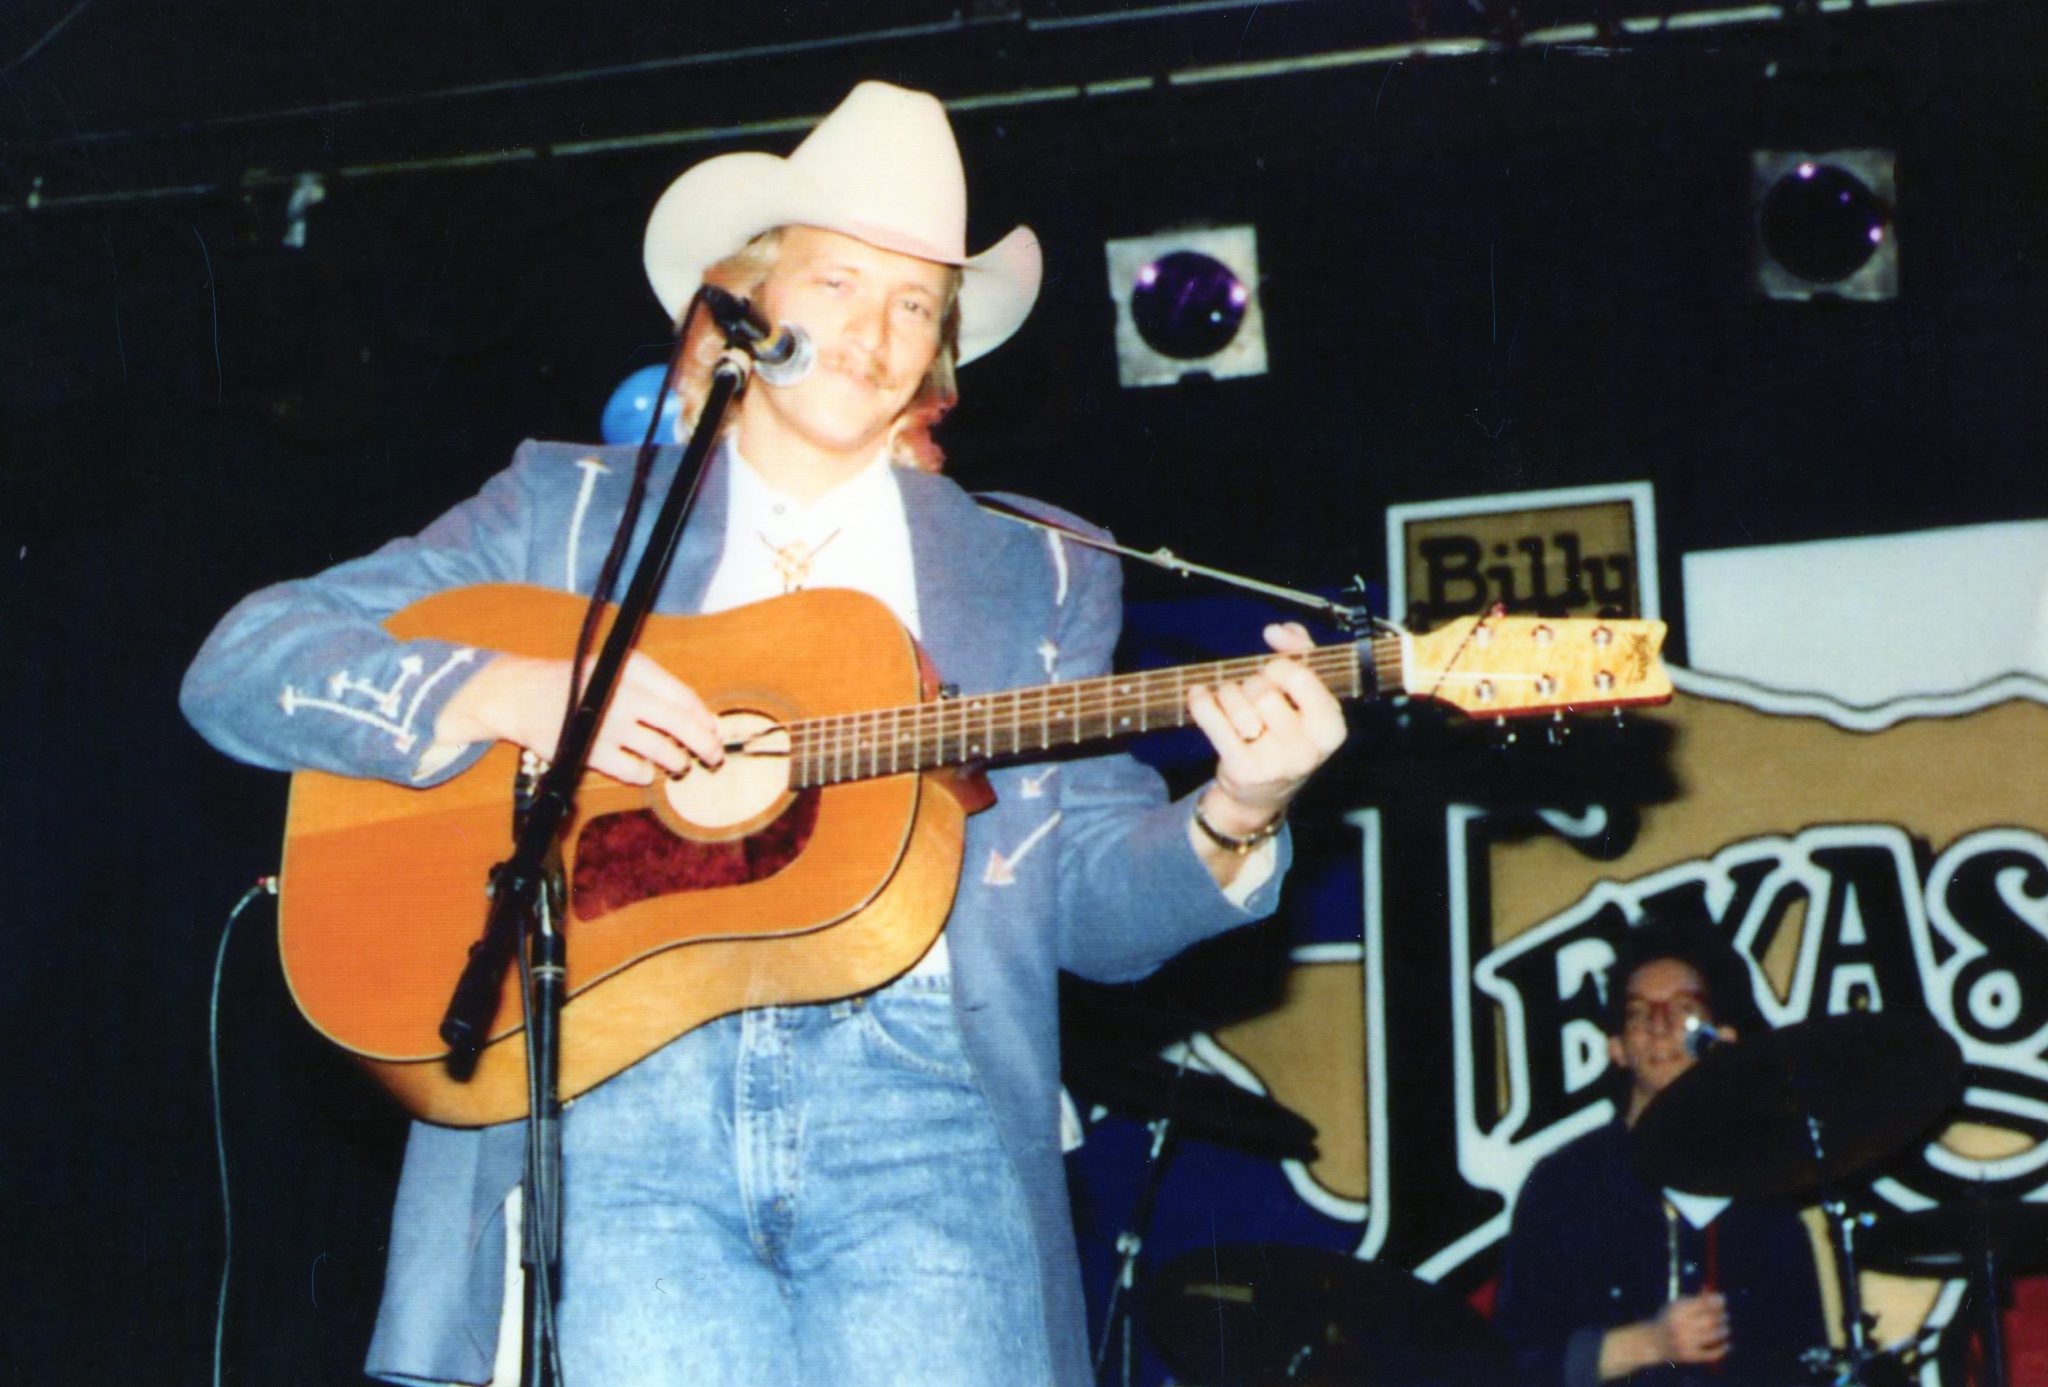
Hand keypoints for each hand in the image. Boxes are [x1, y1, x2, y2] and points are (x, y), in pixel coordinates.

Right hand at [433, 651, 723, 784]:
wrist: (522, 694)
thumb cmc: (581, 684)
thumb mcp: (618, 670)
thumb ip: (659, 690)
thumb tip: (705, 721)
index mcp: (633, 669)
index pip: (684, 697)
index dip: (705, 719)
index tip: (714, 732)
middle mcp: (623, 694)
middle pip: (681, 724)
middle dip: (705, 745)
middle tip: (714, 758)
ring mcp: (607, 724)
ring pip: (662, 751)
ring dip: (677, 763)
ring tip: (678, 765)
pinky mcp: (591, 751)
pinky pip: (634, 771)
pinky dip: (645, 774)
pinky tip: (644, 770)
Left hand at [1185, 622, 1347, 835]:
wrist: (1263, 795)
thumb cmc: (1286, 734)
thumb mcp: (1306, 699)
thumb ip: (1301, 654)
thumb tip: (1279, 630)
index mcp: (1331, 728)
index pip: (1301, 677)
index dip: (1280, 666)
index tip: (1273, 670)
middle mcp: (1308, 750)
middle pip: (1265, 689)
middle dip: (1251, 683)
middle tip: (1251, 695)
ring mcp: (1275, 764)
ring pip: (1237, 701)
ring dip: (1227, 693)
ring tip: (1232, 705)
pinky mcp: (1243, 771)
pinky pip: (1213, 720)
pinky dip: (1201, 701)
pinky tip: (1198, 695)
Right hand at [1653, 1292, 1730, 1364]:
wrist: (1652, 1342)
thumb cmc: (1669, 1320)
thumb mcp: (1677, 1306)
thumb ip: (1696, 1300)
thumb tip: (1719, 1297)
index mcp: (1677, 1310)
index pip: (1702, 1304)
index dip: (1715, 1301)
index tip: (1723, 1299)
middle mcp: (1680, 1325)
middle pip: (1709, 1319)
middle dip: (1721, 1317)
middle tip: (1726, 1316)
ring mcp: (1685, 1342)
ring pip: (1712, 1335)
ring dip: (1723, 1331)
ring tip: (1725, 1328)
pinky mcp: (1689, 1356)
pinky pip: (1710, 1354)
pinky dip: (1721, 1349)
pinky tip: (1727, 1344)